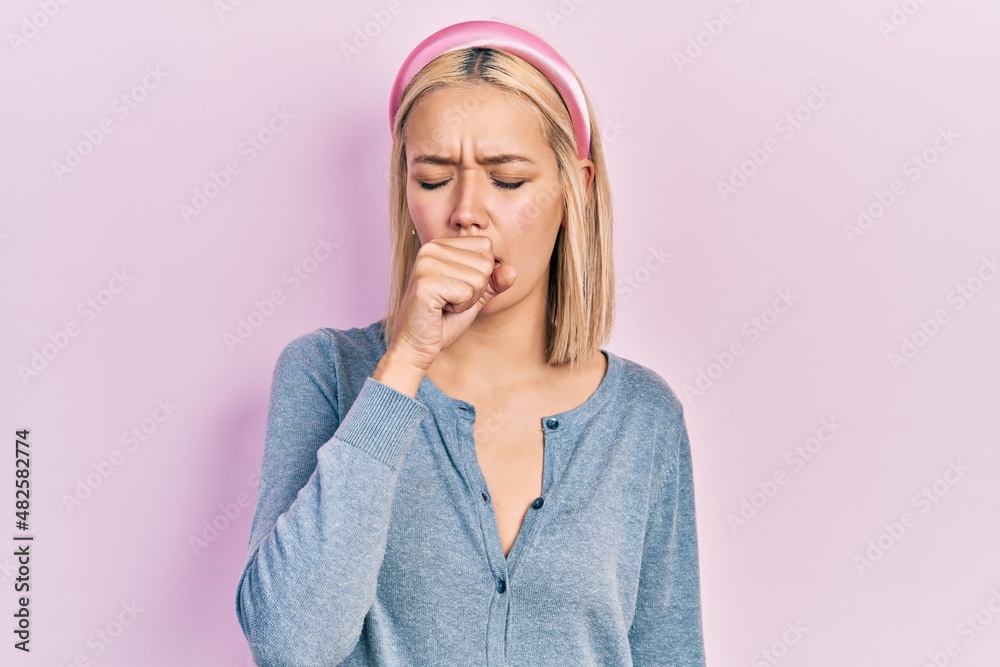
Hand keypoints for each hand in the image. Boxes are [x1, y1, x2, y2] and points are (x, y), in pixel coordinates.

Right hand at [389, 235, 516, 368]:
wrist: (416, 345)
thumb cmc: (444, 320)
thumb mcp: (475, 297)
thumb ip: (494, 282)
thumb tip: (513, 271)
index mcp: (440, 244)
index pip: (486, 245)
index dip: (482, 274)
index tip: (458, 289)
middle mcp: (431, 248)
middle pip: (485, 263)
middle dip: (476, 290)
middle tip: (451, 301)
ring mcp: (427, 263)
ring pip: (479, 279)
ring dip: (468, 300)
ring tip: (445, 305)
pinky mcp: (426, 282)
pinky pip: (466, 292)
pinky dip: (460, 307)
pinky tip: (440, 310)